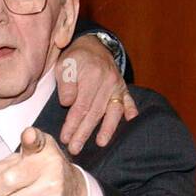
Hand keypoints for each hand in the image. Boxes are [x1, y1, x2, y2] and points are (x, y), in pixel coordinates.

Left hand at [0, 125, 86, 195]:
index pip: (34, 141)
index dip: (30, 138)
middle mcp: (51, 164)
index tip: (28, 135)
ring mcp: (54, 188)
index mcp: (41, 147)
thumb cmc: (37, 174)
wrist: (71, 194)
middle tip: (10, 186)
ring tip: (27, 195)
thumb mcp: (16, 165)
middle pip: (6, 183)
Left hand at [55, 34, 137, 154]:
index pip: (81, 106)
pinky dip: (131, 111)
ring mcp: (117, 85)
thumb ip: (65, 84)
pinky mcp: (124, 88)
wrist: (93, 45)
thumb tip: (68, 103)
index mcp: (91, 76)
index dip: (72, 124)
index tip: (65, 138)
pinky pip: (129, 101)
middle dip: (84, 133)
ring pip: (113, 111)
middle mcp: (107, 81)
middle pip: (95, 112)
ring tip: (101, 143)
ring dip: (107, 129)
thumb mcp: (64, 65)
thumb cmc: (75, 59)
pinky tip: (131, 122)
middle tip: (75, 149)